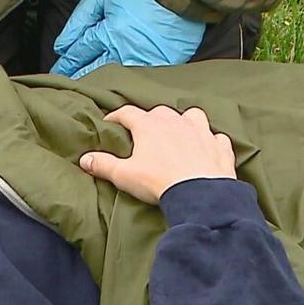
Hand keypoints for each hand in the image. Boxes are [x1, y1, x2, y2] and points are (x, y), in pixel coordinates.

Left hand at [50, 0, 204, 77]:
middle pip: (94, 73)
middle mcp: (125, 52)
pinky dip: (126, 87)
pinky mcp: (161, 67)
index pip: (79, 55)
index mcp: (110, 34)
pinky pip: (139, 82)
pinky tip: (116, 92)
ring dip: (100, 87)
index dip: (66, 65)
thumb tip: (62, 45)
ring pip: (114, 82)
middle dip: (78, 80)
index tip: (57, 73)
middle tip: (67, 90)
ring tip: (87, 95)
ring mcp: (144, 63)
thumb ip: (80, 18)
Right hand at [79, 105, 234, 204]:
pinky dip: (210, 141)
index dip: (116, 117)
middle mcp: (175, 121)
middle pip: (159, 112)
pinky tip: (206, 148)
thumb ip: (103, 165)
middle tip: (144, 133)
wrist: (199, 193)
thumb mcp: (124, 175)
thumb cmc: (158, 182)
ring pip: (191, 115)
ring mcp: (200, 131)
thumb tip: (84, 159)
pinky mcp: (218, 145)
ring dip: (184, 122)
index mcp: (149, 125)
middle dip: (150, 119)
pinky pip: (215, 137)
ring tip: (179, 133)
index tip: (110, 123)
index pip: (127, 113)